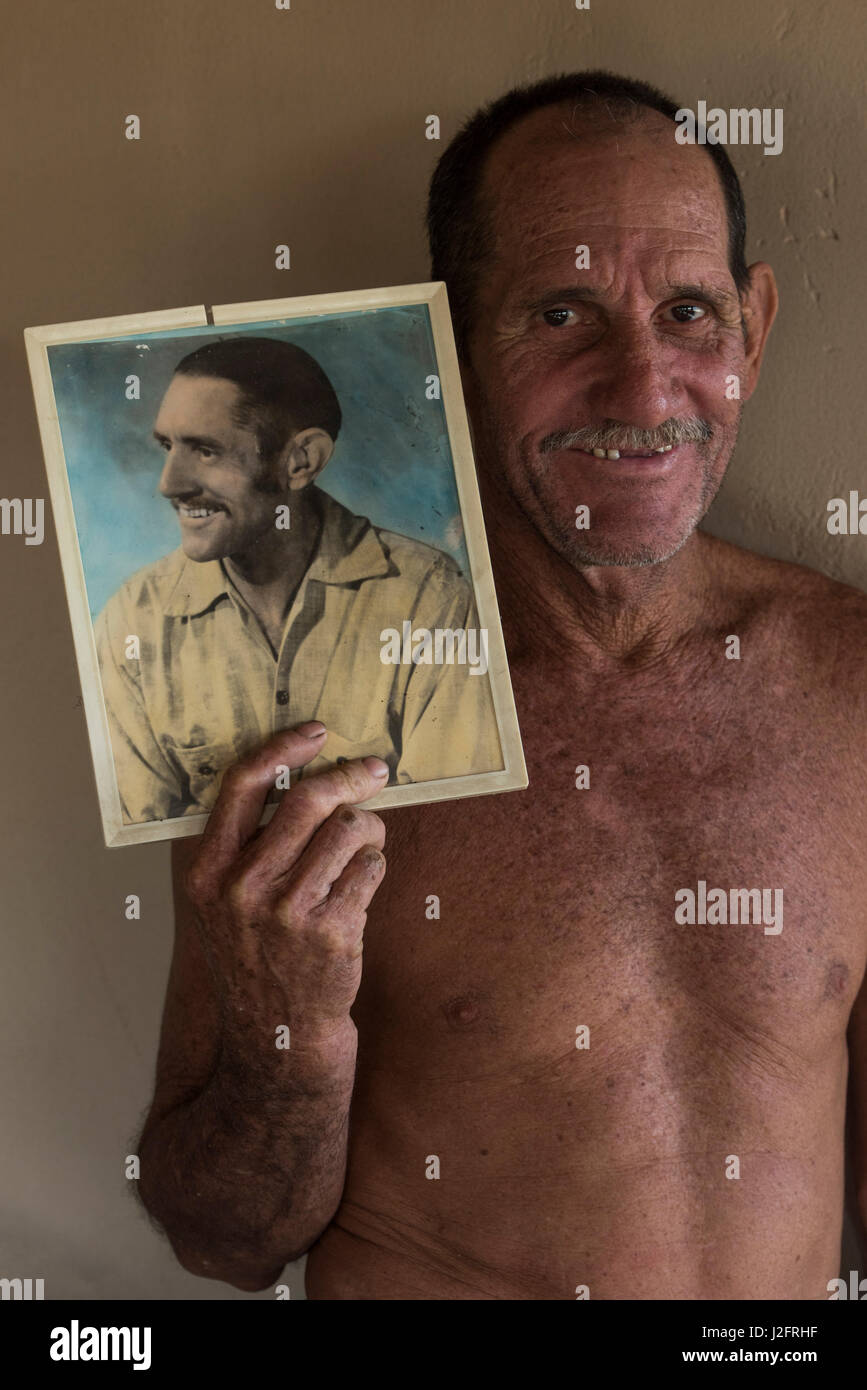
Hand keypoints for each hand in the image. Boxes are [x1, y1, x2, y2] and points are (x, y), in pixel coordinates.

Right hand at [184, 722, 387, 1046]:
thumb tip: (306, 772)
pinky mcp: (333, 934)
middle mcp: (241, 890)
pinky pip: (371, 868)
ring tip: (365, 841)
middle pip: (309, 800)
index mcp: (207, 872)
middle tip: (374, 770)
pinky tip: (362, 884)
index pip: (243, 785)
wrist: (278, 1038)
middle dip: (351, 777)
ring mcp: (288, 914)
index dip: (284, 748)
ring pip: (349, 830)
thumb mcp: (223, 903)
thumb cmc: (259, 956)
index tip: (317, 731)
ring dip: (369, 827)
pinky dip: (375, 866)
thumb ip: (247, 844)